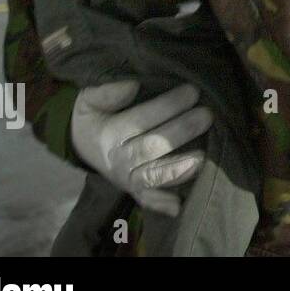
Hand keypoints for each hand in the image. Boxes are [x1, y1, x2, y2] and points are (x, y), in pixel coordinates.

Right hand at [70, 80, 213, 217]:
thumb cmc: (96, 117)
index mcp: (109, 135)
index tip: (192, 91)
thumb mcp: (89, 100)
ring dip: (179, 168)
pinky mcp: (136, 191)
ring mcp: (128, 178)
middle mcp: (119, 160)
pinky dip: (163, 203)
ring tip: (203, 155)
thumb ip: (106, 92)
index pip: (141, 120)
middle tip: (207, 114)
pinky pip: (149, 200)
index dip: (167, 106)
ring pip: (154, 176)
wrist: (82, 146)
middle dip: (182, 130)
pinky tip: (180, 203)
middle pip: (152, 147)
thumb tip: (132, 86)